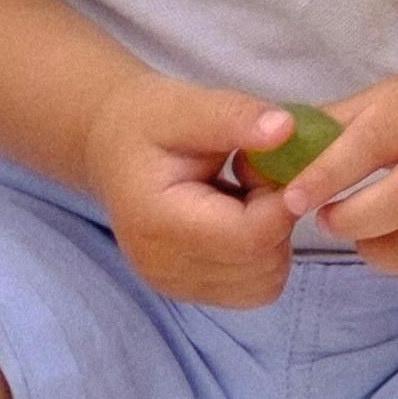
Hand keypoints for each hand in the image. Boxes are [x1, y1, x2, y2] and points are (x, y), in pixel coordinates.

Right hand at [90, 72, 316, 306]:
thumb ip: (235, 118)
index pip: (250, 238)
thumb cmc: (147, 122)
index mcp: (159, 222)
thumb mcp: (187, 106)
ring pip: (264, 283)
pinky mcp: (187, 292)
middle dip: (279, 219)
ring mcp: (174, 287)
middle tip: (256, 176)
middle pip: (262, 265)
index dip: (283, 204)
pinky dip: (261, 256)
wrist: (111, 148)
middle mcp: (163, 267)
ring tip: (245, 196)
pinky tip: (239, 218)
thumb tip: (286, 129)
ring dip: (273, 239)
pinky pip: (251, 289)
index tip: (278, 163)